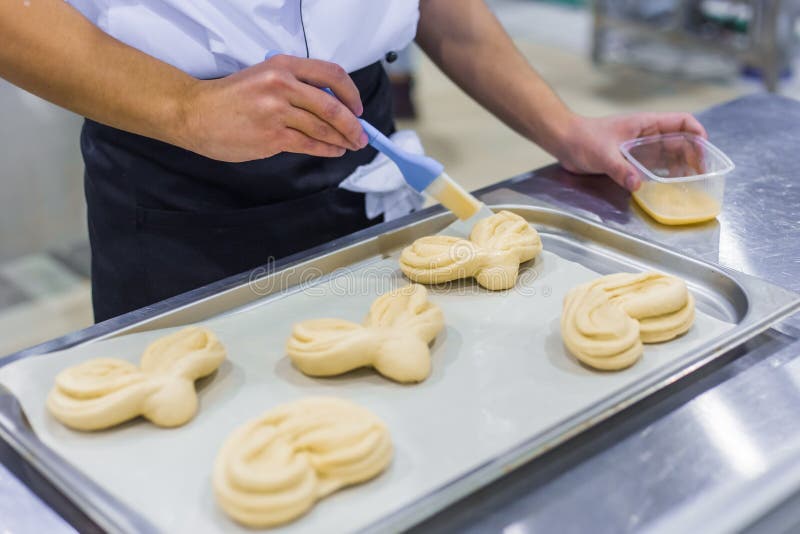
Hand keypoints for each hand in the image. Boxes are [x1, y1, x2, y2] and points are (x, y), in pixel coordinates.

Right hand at [176, 54, 367, 161]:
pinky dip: (326, 150)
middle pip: (333, 106)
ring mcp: (277, 112)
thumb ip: (294, 85)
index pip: (331, 74)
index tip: (357, 107)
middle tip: (362, 135)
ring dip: (342, 140)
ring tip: (351, 146)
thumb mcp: (263, 77)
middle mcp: (282, 86)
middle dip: (353, 124)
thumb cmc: (229, 98)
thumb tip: (329, 105)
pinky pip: (309, 145)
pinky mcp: (272, 137)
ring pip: (323, 128)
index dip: (351, 93)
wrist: (195, 114)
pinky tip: (334, 151)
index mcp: (283, 66)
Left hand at [556, 112, 707, 190]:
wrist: (564, 142)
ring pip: (668, 156)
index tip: (704, 149)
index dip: (696, 133)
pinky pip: (654, 167)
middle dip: (693, 156)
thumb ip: (620, 169)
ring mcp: (639, 147)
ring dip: (680, 168)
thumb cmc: (582, 139)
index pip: (681, 121)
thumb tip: (638, 184)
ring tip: (689, 184)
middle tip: (701, 175)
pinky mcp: (630, 160)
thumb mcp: (602, 154)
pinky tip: (668, 188)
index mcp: (645, 124)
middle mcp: (646, 135)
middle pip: (680, 142)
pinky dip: (664, 176)